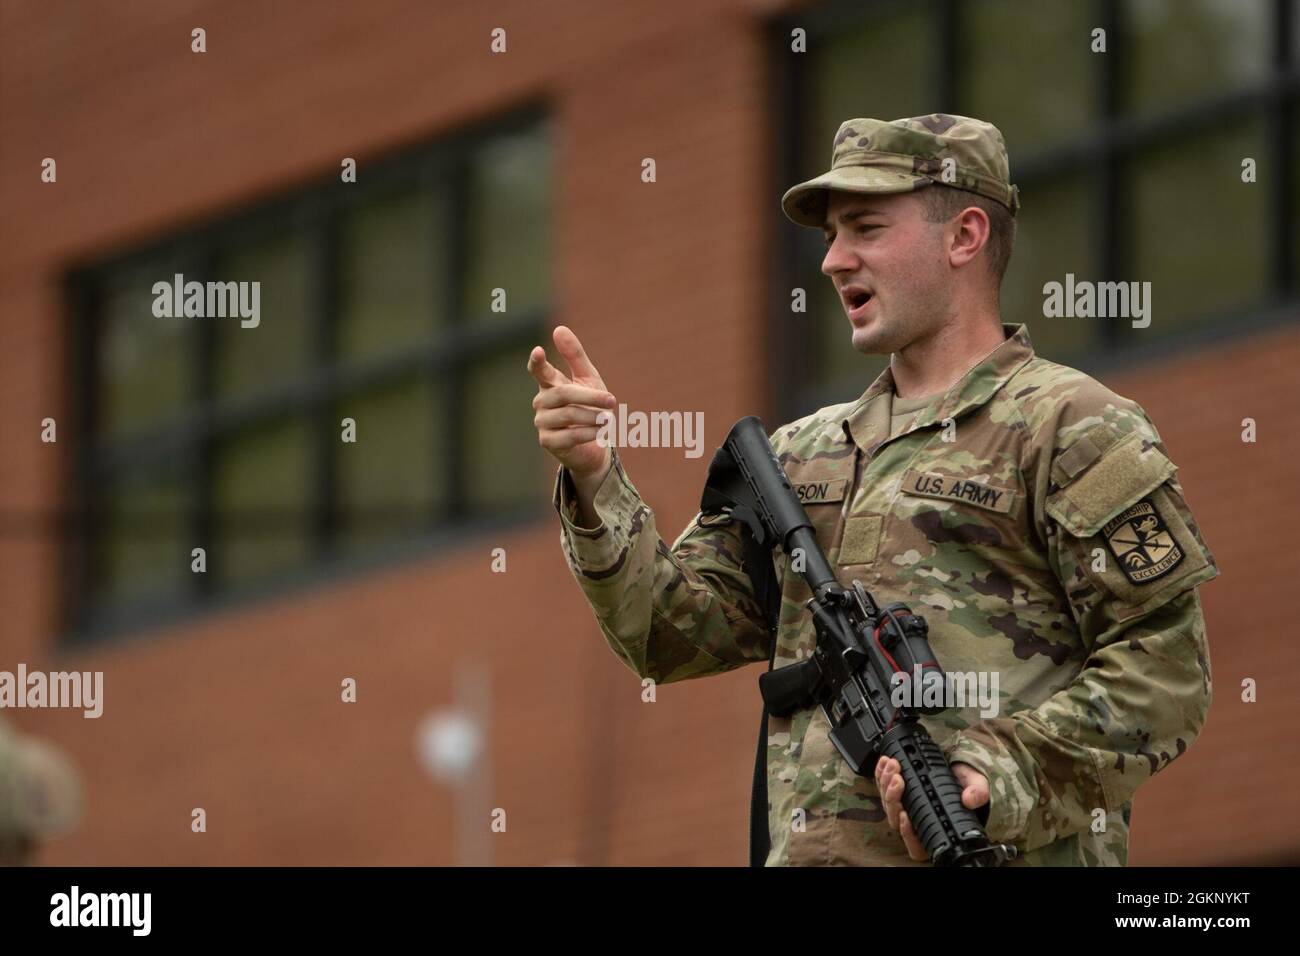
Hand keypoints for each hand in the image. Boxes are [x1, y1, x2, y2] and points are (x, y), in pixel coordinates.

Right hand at [528, 325, 615, 482]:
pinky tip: (601, 432)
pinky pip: (570, 435)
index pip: (539, 370)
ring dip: (593, 416)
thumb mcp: (588, 379)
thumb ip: (575, 356)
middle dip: (590, 397)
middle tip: (612, 400)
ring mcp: (542, 422)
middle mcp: (541, 402)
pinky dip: (590, 432)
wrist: (595, 445)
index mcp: (550, 384)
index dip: (537, 362)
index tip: (538, 351)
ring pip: (568, 415)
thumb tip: (558, 329)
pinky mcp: (548, 442)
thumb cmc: (590, 407)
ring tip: (609, 419)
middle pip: (563, 394)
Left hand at [875, 756, 988, 861]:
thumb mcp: (977, 785)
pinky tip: (885, 762)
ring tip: (892, 765)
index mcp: (936, 827)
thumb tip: (970, 800)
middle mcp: (918, 820)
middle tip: (898, 778)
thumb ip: (977, 792)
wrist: (959, 766)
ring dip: (885, 783)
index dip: (907, 834)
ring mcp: (905, 805)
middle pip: (895, 819)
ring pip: (886, 803)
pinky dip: (881, 774)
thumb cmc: (968, 783)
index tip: (905, 815)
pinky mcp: (896, 790)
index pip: (916, 846)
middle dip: (892, 797)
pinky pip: (882, 786)